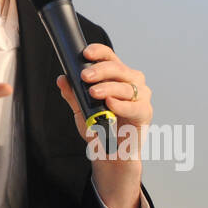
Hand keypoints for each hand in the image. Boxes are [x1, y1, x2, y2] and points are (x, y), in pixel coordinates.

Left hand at [56, 43, 150, 207]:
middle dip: (100, 70)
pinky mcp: (145, 113)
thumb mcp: (81, 110)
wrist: (109, 154)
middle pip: (119, 68)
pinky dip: (122, 105)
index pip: (109, 57)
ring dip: (109, 87)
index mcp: (116, 76)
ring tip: (93, 92)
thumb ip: (73, 94)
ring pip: (127, 85)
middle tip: (85, 76)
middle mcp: (131, 82)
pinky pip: (135, 106)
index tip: (85, 53)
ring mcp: (141, 97)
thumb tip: (62, 78)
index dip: (99, 52)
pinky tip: (111, 104)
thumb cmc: (98, 129)